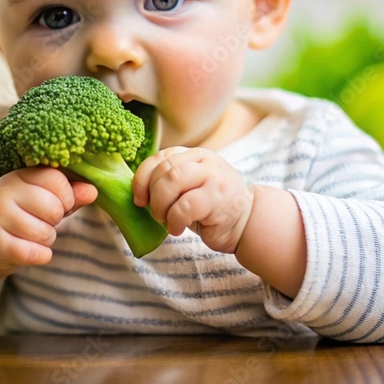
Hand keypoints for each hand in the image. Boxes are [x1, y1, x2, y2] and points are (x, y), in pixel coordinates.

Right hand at [0, 168, 96, 281]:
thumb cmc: (19, 216)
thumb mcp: (41, 200)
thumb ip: (68, 195)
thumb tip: (93, 191)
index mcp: (19, 175)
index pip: (57, 179)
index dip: (66, 196)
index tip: (59, 204)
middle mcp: (4, 191)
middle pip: (53, 208)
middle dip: (55, 221)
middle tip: (41, 222)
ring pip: (44, 233)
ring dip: (45, 240)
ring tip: (31, 235)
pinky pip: (32, 252)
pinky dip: (40, 256)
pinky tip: (32, 251)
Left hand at [132, 147, 253, 253]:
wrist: (246, 222)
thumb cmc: (211, 208)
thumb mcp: (189, 188)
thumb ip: (168, 182)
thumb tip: (137, 192)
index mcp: (193, 155)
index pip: (159, 158)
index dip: (142, 178)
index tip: (139, 198)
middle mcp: (203, 160)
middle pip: (164, 170)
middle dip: (152, 196)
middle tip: (156, 214)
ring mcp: (212, 176)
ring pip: (172, 182)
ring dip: (160, 206)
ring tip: (166, 220)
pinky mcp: (217, 197)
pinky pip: (184, 207)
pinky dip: (173, 221)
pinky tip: (177, 228)